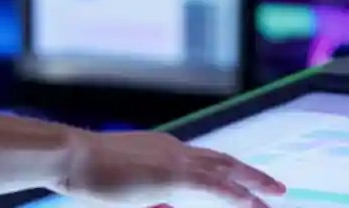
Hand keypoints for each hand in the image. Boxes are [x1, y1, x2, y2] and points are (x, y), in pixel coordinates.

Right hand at [58, 130, 286, 207]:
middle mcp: (172, 148)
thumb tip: (156, 203)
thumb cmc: (83, 169)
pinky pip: (216, 186)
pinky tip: (254, 204)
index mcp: (158, 147)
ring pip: (226, 170)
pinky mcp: (174, 174)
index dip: (224, 170)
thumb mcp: (118, 183)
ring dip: (254, 184)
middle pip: (221, 160)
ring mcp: (175, 159)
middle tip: (276, 189)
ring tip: (276, 196)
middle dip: (250, 174)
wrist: (73, 155)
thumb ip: (142, 193)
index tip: (240, 183)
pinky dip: (238, 195)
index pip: (200, 159)